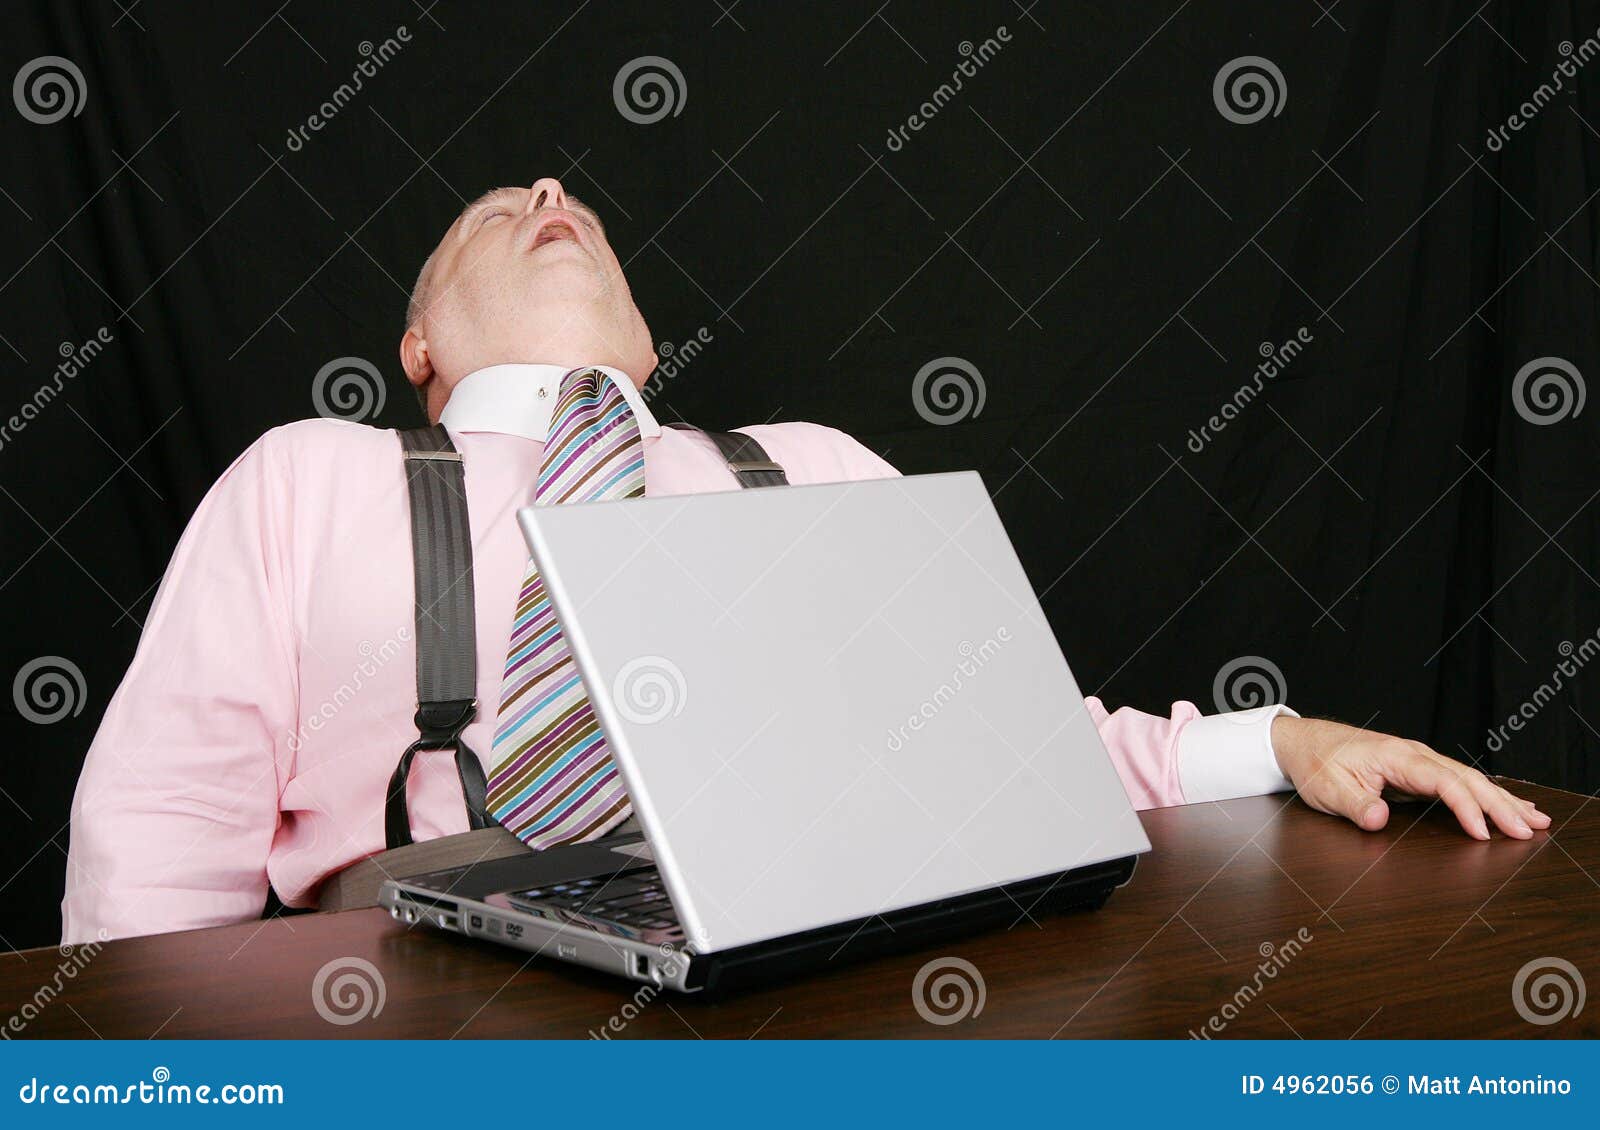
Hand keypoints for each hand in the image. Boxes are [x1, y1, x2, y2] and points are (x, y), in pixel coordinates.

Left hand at [1269, 716, 1550, 839]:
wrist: (1303, 741)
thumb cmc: (1316, 762)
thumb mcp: (1327, 788)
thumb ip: (1354, 803)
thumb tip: (1378, 819)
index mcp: (1397, 756)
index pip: (1443, 781)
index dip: (1466, 807)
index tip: (1483, 833)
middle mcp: (1415, 755)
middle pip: (1467, 778)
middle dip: (1501, 804)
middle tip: (1532, 829)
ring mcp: (1418, 762)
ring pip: (1468, 779)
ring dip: (1502, 800)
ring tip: (1535, 820)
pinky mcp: (1417, 771)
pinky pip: (1457, 783)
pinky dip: (1484, 795)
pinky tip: (1505, 806)